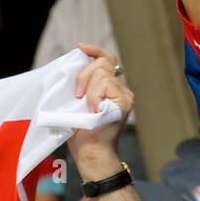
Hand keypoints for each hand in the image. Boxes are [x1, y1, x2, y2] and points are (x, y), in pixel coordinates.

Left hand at [66, 43, 132, 168]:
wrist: (91, 153)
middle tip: (77, 96)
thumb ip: (82, 86)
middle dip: (84, 75)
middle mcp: (122, 90)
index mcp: (112, 88)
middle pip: (103, 63)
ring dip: (88, 88)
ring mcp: (125, 96)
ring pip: (102, 73)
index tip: (80, 47)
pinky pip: (104, 85)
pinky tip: (93, 109)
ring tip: (85, 106)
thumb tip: (74, 67)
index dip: (94, 51)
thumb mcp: (78, 103)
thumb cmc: (81, 133)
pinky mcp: (124, 102)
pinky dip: (93, 96)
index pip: (107, 60)